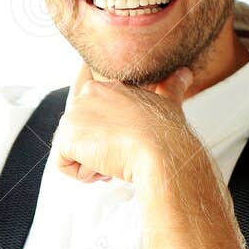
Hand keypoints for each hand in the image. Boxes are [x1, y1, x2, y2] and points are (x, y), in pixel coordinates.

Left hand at [52, 62, 194, 183]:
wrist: (161, 152)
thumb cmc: (167, 133)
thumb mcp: (169, 104)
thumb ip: (172, 88)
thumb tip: (185, 73)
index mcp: (106, 86)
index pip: (93, 118)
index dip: (109, 136)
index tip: (127, 142)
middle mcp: (85, 95)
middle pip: (82, 135)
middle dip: (100, 150)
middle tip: (124, 153)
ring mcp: (73, 115)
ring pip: (74, 150)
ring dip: (94, 163)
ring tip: (117, 159)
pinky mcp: (66, 138)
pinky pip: (63, 165)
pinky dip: (83, 175)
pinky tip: (105, 167)